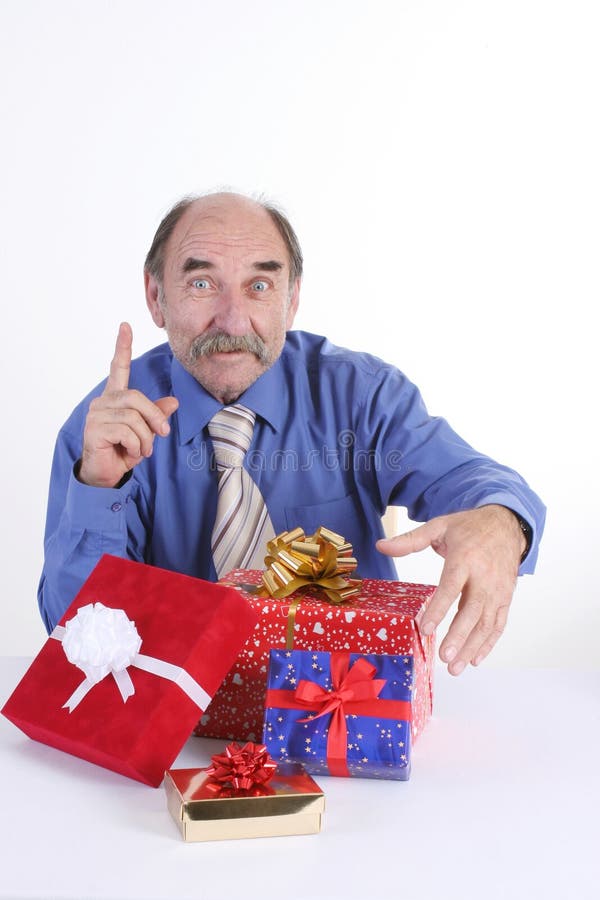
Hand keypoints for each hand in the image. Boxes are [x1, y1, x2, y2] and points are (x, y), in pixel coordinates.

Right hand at [78, 322, 178, 487]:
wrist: (105, 474)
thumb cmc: (123, 450)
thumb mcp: (145, 432)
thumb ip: (156, 416)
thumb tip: (175, 402)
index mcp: (115, 398)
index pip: (118, 367)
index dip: (122, 347)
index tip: (125, 326)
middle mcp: (103, 402)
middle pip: (136, 398)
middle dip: (155, 417)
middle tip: (162, 434)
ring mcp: (96, 415)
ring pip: (134, 417)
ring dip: (146, 437)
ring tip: (143, 450)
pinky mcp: (94, 429)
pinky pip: (126, 431)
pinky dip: (136, 445)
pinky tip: (131, 452)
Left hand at [376, 505, 525, 674]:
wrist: (506, 524)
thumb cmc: (469, 528)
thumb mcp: (439, 526)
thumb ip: (410, 540)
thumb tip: (381, 546)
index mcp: (465, 558)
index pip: (451, 587)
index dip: (439, 609)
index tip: (425, 629)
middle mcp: (484, 576)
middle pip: (472, 610)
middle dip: (458, 636)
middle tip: (444, 657)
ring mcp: (498, 589)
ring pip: (487, 622)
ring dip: (472, 646)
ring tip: (455, 667)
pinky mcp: (506, 597)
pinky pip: (499, 623)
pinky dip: (489, 643)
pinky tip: (474, 658)